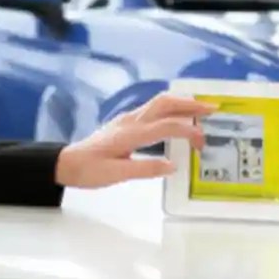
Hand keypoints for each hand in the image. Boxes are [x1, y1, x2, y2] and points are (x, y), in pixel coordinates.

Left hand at [55, 93, 216, 188]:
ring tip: (202, 109)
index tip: (202, 139)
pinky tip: (179, 115)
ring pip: (159, 102)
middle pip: (165, 103)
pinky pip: (153, 109)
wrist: (66, 163)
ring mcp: (128, 119)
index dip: (187, 129)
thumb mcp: (116, 175)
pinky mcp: (126, 122)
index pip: (165, 126)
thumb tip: (173, 166)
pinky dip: (171, 108)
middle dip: (190, 103)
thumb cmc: (88, 171)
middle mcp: (131, 121)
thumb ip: (145, 169)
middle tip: (212, 108)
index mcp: (130, 134)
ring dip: (182, 102)